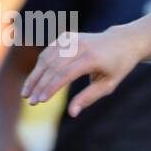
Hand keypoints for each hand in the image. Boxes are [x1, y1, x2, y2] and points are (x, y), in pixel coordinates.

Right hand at [21, 28, 144, 116]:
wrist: (123, 41)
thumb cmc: (117, 67)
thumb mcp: (108, 85)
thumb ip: (89, 97)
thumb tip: (72, 113)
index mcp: (92, 58)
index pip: (65, 74)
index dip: (51, 88)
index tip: (40, 101)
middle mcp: (80, 45)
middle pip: (52, 66)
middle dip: (39, 85)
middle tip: (30, 102)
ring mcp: (72, 39)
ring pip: (46, 58)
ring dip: (35, 76)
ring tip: (27, 93)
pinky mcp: (67, 37)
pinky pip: (48, 52)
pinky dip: (40, 66)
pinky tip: (34, 81)